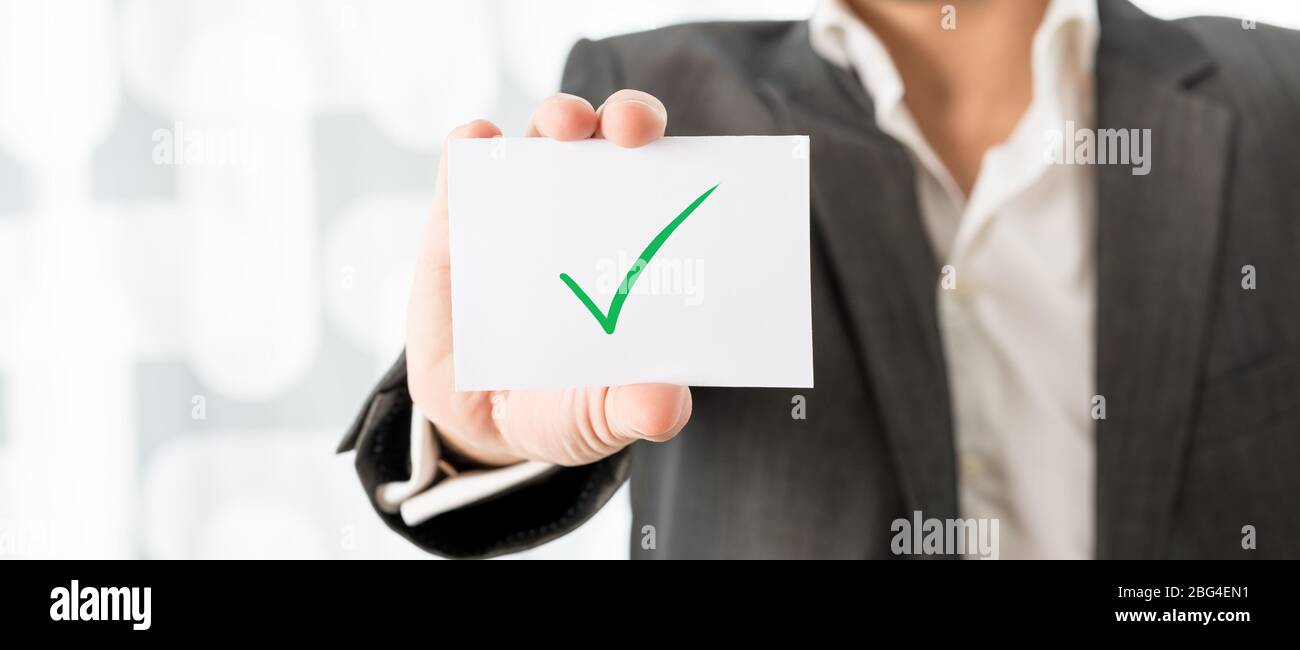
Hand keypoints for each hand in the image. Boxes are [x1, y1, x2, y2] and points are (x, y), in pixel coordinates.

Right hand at [406, 89, 691, 466]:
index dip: (685, 160)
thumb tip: (666, 405)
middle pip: (611, 140)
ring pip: (542, 137)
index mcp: (634, 248)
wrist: (480, 425)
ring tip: (564, 127)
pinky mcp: (455, 222)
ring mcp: (518, 211)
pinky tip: (478, 141)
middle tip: (631, 129)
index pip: (668, 184)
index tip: (698, 163)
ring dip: (558, 117)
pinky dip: (471, 144)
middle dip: (627, 116)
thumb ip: (634, 410)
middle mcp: (583, 214)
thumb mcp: (601, 417)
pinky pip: (463, 166)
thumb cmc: (563, 406)